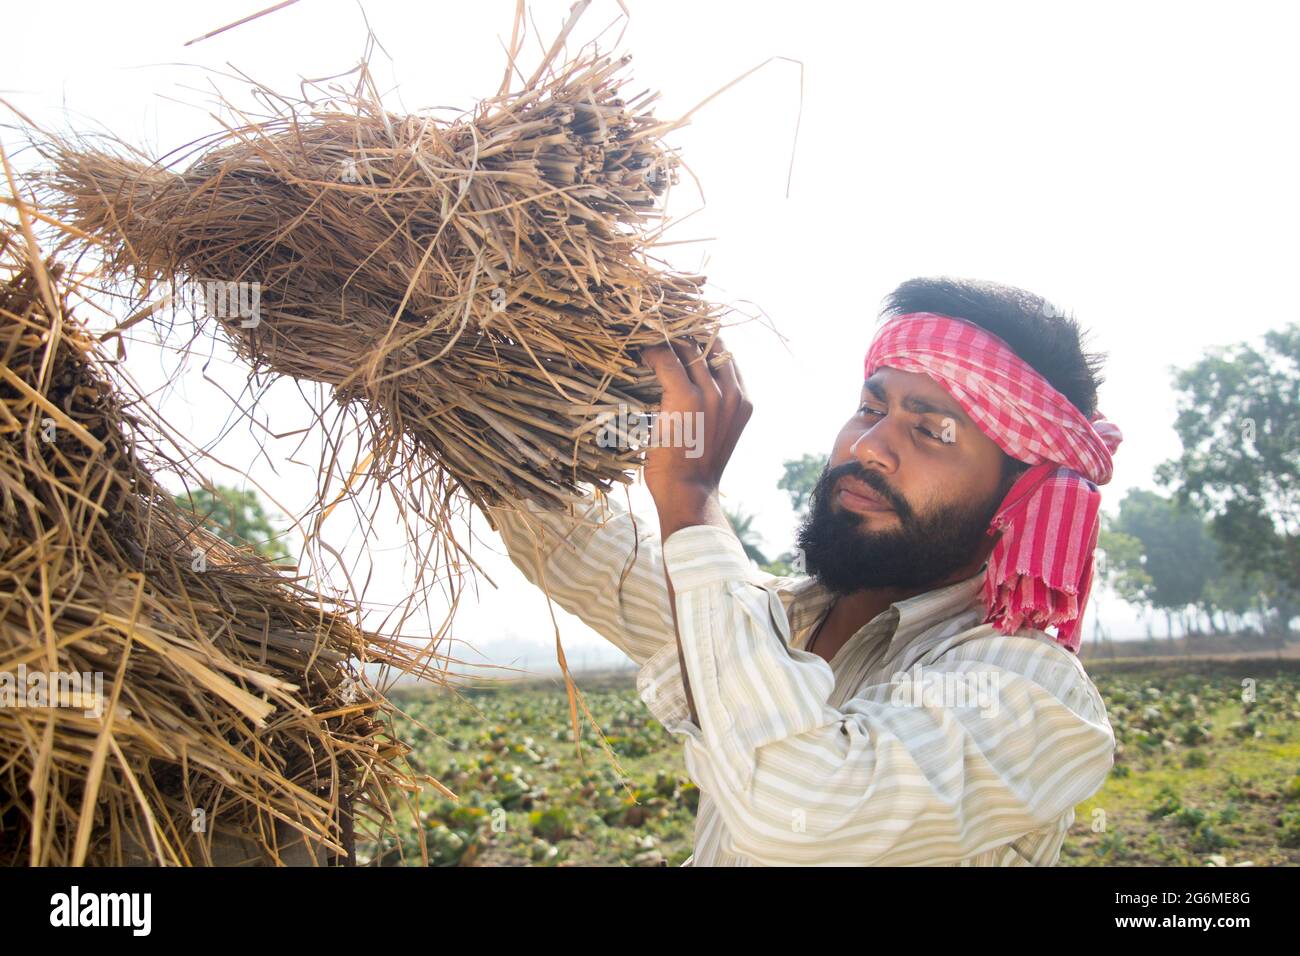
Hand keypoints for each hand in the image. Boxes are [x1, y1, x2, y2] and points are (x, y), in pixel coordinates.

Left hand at [638, 334, 751, 538]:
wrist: (688, 494)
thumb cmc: (694, 469)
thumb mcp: (715, 434)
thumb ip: (713, 408)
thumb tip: (691, 387)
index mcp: (742, 401)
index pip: (726, 353)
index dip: (703, 338)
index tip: (680, 335)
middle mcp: (732, 393)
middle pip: (709, 342)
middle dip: (685, 333)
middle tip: (660, 330)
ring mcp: (712, 393)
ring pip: (688, 346)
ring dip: (667, 339)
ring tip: (649, 338)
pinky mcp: (686, 396)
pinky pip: (667, 358)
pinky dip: (653, 352)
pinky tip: (642, 356)